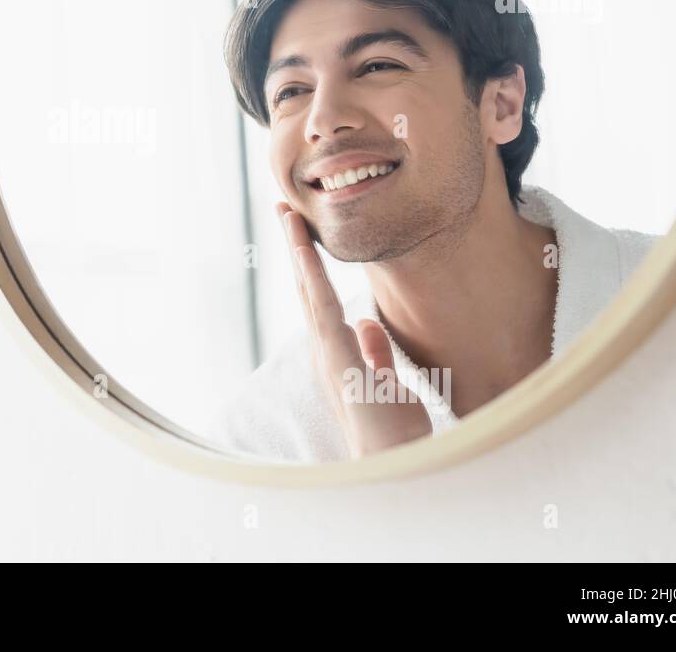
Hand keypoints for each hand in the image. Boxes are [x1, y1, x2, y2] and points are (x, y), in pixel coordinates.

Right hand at [277, 202, 430, 457]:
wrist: (392, 466)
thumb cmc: (392, 433)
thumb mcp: (388, 383)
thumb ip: (375, 352)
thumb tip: (367, 322)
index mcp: (336, 354)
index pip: (320, 299)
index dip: (310, 264)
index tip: (303, 232)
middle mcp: (324, 350)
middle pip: (306, 287)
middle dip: (295, 247)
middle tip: (283, 209)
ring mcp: (326, 353)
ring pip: (308, 290)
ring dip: (297, 251)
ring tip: (288, 216)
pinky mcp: (336, 356)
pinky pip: (322, 307)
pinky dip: (311, 275)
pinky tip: (304, 249)